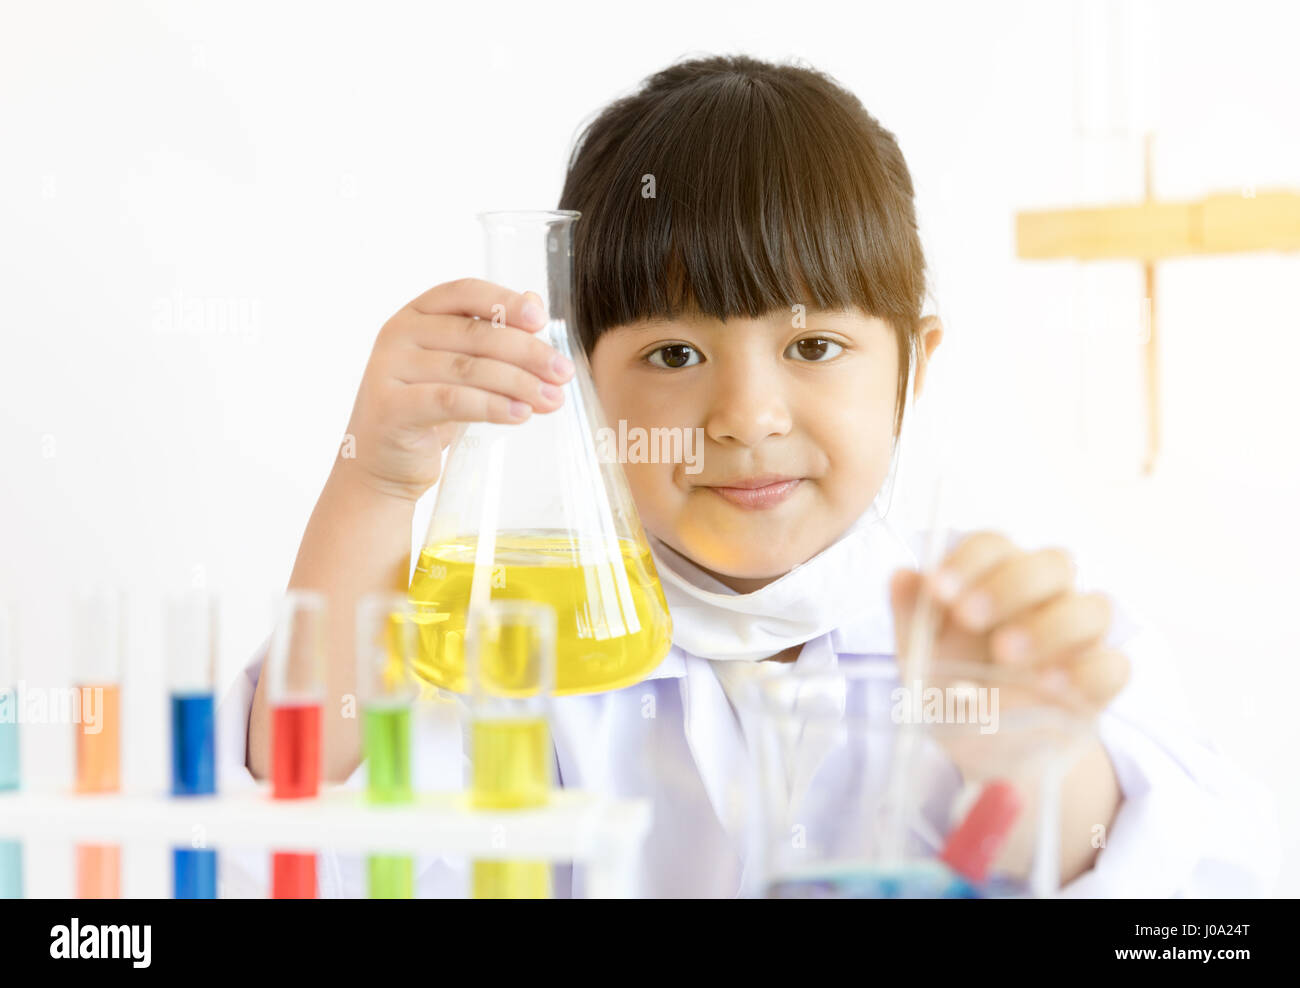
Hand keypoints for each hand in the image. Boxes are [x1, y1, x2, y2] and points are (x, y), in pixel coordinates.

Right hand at [341, 278, 575, 501]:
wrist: (382, 465)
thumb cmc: (426, 412)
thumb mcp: (459, 369)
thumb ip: (491, 335)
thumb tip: (534, 302)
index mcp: (416, 313)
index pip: (463, 292)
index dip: (505, 301)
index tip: (541, 319)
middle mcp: (398, 333)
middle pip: (475, 334)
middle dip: (527, 353)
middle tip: (562, 373)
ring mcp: (389, 369)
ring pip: (468, 368)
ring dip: (519, 383)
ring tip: (552, 400)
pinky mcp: (391, 407)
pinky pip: (451, 401)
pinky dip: (491, 406)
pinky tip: (520, 414)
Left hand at [888, 532, 1129, 709]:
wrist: (986, 748)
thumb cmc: (952, 685)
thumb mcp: (920, 654)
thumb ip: (912, 614)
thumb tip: (901, 575)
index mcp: (998, 578)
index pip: (995, 545)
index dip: (968, 560)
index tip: (938, 591)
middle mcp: (1047, 597)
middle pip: (1052, 563)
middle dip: (1010, 584)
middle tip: (969, 617)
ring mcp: (1080, 638)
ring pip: (1094, 606)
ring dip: (1051, 625)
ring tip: (1005, 655)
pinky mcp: (1101, 681)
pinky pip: (1114, 665)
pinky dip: (1087, 671)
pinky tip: (1049, 686)